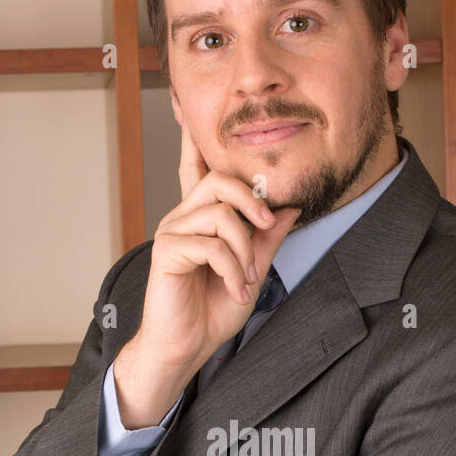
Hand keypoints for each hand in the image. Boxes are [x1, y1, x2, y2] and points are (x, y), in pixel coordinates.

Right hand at [133, 118, 300, 376]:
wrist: (185, 347)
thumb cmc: (213, 310)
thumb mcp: (252, 271)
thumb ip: (267, 239)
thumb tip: (289, 208)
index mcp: (201, 216)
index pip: (196, 169)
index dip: (192, 138)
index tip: (186, 108)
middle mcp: (183, 216)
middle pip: (220, 180)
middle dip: (252, 200)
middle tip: (269, 225)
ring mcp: (172, 232)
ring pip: (220, 213)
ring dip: (244, 248)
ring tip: (246, 278)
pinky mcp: (166, 251)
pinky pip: (209, 243)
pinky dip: (230, 267)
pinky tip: (233, 288)